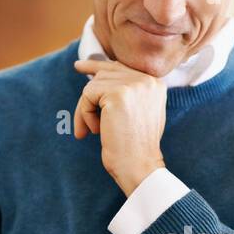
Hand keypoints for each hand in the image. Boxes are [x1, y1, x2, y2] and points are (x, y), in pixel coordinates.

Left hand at [72, 58, 166, 194]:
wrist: (139, 167)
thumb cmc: (135, 147)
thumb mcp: (137, 113)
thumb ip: (125, 92)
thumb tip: (96, 72)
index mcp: (155, 83)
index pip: (120, 67)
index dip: (97, 66)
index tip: (79, 67)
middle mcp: (147, 79)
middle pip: (103, 74)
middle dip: (89, 100)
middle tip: (82, 126)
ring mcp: (133, 85)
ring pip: (93, 85)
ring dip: (87, 111)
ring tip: (95, 132)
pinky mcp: (117, 94)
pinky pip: (87, 95)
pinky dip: (85, 115)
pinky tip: (96, 131)